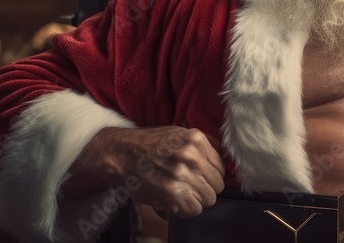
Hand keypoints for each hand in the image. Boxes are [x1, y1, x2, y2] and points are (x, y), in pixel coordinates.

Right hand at [63, 126, 226, 217]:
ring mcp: (182, 174)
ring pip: (209, 198)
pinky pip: (194, 209)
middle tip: (190, 187)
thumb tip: (224, 164)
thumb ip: (202, 146)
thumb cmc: (149, 145)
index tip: (202, 177)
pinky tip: (175, 202)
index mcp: (196, 139)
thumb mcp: (179, 133)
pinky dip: (186, 210)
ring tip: (181, 194)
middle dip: (206, 188)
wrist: (119, 154)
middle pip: (218, 184)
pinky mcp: (172, 193)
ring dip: (196, 200)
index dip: (213, 174)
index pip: (223, 166)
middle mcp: (191, 155)